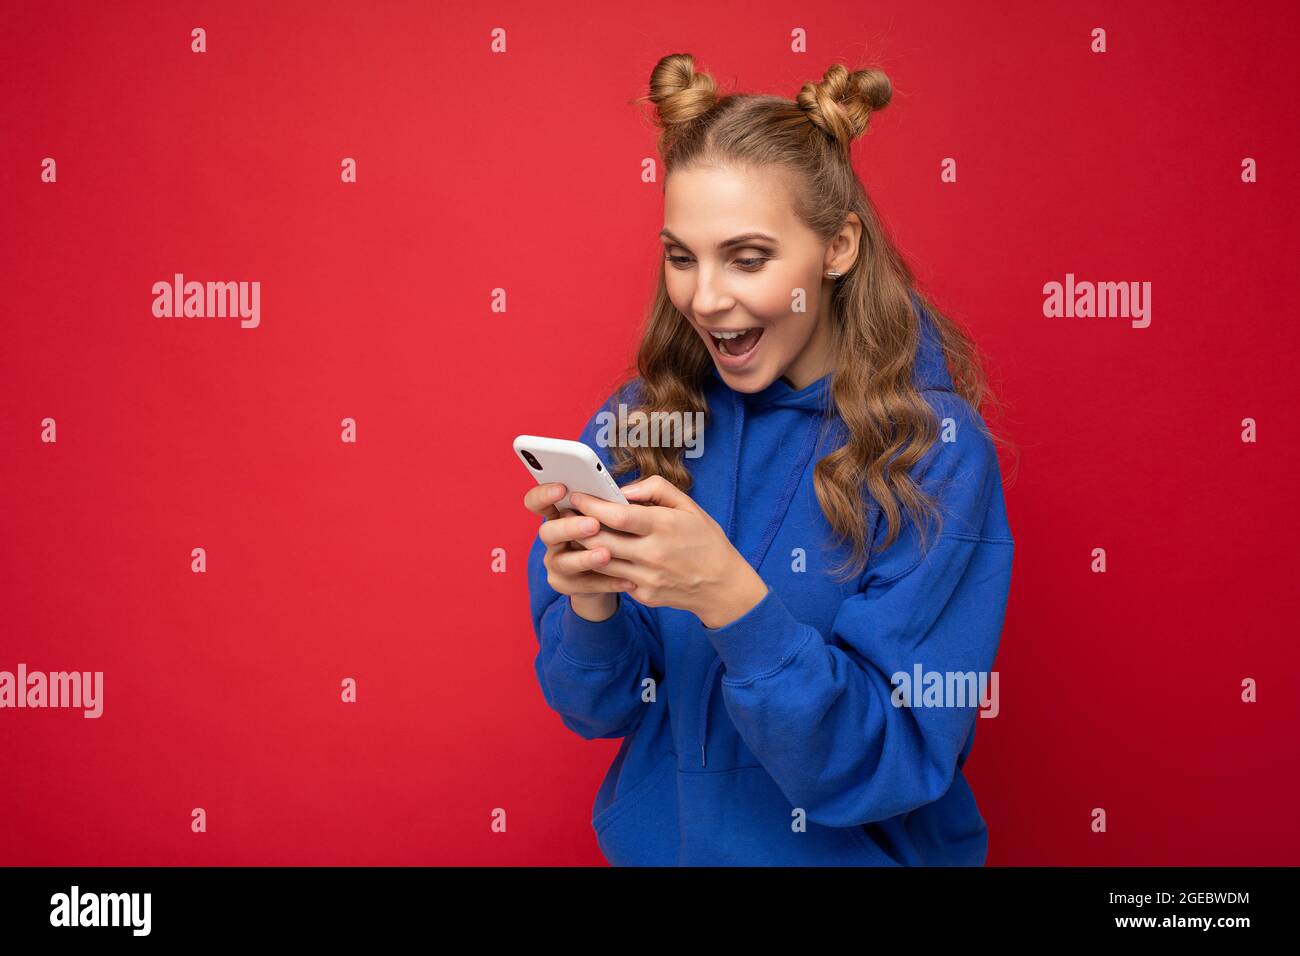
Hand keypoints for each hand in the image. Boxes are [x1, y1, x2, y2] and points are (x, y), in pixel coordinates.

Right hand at [523, 482, 636, 600]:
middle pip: (547, 532)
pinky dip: (607, 582)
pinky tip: (627, 580)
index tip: (562, 489)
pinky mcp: (566, 585)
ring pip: (563, 562)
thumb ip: (619, 500)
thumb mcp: (615, 511)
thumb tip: (628, 495)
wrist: (614, 569)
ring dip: (584, 558)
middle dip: (569, 527)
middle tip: (593, 524)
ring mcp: (556, 562)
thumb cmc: (616, 530)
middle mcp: (552, 537)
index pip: (537, 502)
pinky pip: (585, 585)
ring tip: (606, 554)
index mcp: (559, 513)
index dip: (543, 495)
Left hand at [568, 475, 768, 628]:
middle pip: (601, 540)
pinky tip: (594, 554)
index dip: (592, 505)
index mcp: (664, 527)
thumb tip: (624, 490)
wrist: (722, 585)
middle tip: (567, 512)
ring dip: (584, 546)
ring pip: (601, 562)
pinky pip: (614, 579)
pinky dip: (601, 566)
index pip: (617, 516)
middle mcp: (653, 554)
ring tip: (575, 531)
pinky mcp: (644, 596)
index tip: (578, 495)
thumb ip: (656, 489)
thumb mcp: (689, 506)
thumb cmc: (705, 540)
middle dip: (579, 525)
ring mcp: (647, 579)